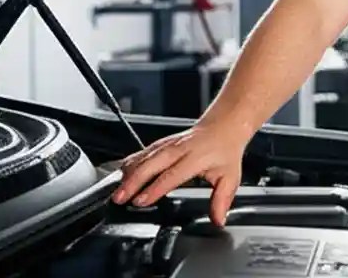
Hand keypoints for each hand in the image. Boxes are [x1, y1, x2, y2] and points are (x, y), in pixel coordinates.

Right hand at [112, 118, 247, 225]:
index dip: (155, 188)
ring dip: (128, 173)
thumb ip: (222, 199)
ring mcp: (169, 144)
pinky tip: (120, 172)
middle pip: (151, 164)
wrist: (224, 126)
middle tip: (120, 197)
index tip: (141, 200)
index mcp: (196, 158)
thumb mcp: (230, 177)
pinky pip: (143, 151)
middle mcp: (180, 149)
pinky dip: (130, 162)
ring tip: (116, 189)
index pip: (172, 174)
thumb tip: (218, 220)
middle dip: (133, 181)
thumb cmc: (225, 152)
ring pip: (144, 156)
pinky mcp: (162, 142)